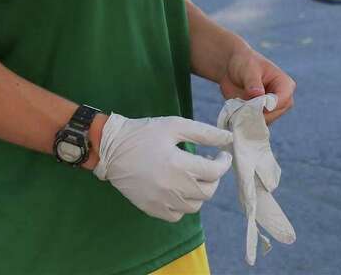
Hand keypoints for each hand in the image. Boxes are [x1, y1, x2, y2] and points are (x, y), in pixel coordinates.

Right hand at [93, 113, 232, 222]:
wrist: (111, 149)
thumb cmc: (144, 133)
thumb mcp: (174, 125)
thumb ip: (204, 133)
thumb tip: (229, 137)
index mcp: (179, 164)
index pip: (215, 172)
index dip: (224, 162)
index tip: (222, 154)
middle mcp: (172, 187)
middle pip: (208, 191)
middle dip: (214, 177)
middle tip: (208, 164)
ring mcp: (161, 201)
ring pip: (194, 206)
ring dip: (200, 191)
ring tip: (193, 176)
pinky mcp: (151, 209)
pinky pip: (177, 215)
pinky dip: (183, 205)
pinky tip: (179, 190)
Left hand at [219, 45, 295, 124]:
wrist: (231, 69)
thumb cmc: (245, 63)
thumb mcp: (249, 69)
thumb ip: (253, 82)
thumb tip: (257, 94)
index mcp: (285, 85)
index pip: (283, 100)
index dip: (268, 105)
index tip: (251, 104)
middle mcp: (281, 100)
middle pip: (274, 114)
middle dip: (257, 113)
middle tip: (241, 106)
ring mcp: (270, 110)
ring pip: (263, 122)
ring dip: (249, 117)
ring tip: (238, 106)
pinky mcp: (260, 116)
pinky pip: (254, 125)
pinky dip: (244, 121)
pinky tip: (237, 111)